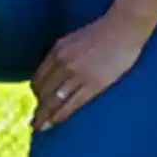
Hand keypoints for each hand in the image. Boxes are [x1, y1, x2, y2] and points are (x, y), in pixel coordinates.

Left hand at [29, 13, 149, 131]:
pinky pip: (71, 104)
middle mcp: (62, 63)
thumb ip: (61, 54)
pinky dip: (60, 115)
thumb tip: (54, 69)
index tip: (36, 102)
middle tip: (35, 120)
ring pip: (53, 100)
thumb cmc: (101, 33)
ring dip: (44, 116)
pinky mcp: (92, 85)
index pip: (38, 78)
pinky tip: (54, 122)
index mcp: (56, 51)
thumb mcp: (72, 40)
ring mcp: (76, 75)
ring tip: (40, 127)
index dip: (35, 93)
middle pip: (43, 91)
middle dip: (38, 107)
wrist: (122, 29)